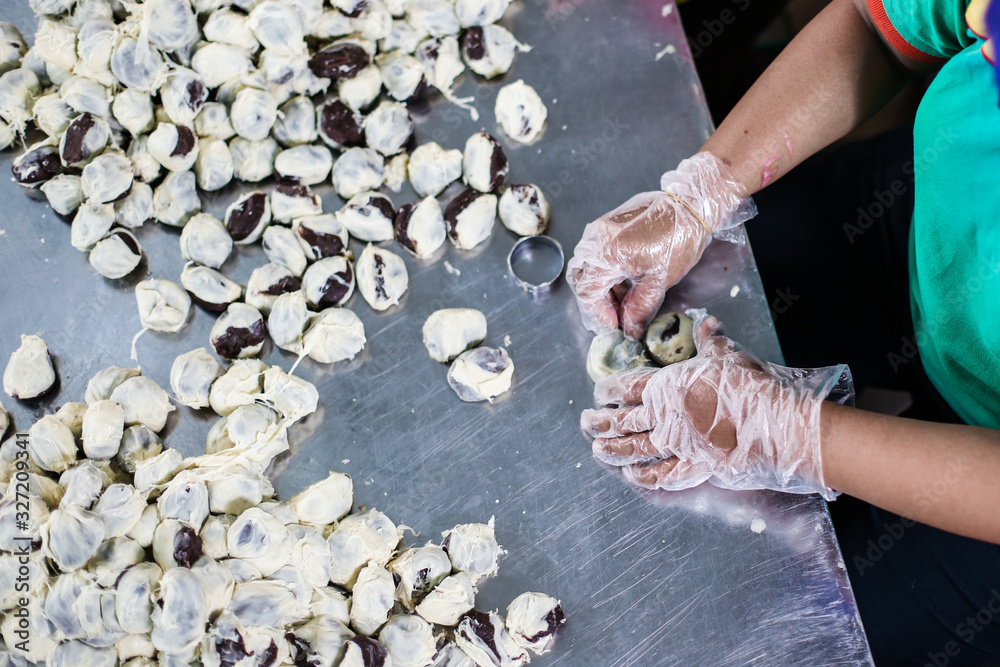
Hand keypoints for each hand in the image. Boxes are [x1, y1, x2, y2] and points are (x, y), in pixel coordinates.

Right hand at [566, 152, 754, 338]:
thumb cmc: (678, 239)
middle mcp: (595, 241)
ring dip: (603, 288)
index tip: (615, 326)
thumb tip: (630, 329)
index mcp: (606, 255)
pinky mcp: (607, 225)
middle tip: (616, 316)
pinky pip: (597, 254)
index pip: (587, 294)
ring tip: (626, 300)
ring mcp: (599, 230)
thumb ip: (639, 309)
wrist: (691, 205)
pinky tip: (627, 281)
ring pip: (588, 268)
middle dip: (597, 303)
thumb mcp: (658, 281)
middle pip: (582, 281)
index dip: (599, 315)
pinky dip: (607, 272)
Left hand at [580, 311, 850, 499]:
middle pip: (622, 420)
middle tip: (586, 423)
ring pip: (633, 449)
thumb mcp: (729, 356)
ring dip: (612, 450)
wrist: (775, 425)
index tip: (598, 393)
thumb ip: (712, 341)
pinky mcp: (693, 468)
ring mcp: (677, 444)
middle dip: (600, 422)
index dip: (608, 391)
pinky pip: (661, 475)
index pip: (627, 387)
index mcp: (669, 385)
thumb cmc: (752, 388)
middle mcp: (666, 416)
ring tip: (597, 450)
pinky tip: (632, 476)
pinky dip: (643, 477)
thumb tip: (708, 324)